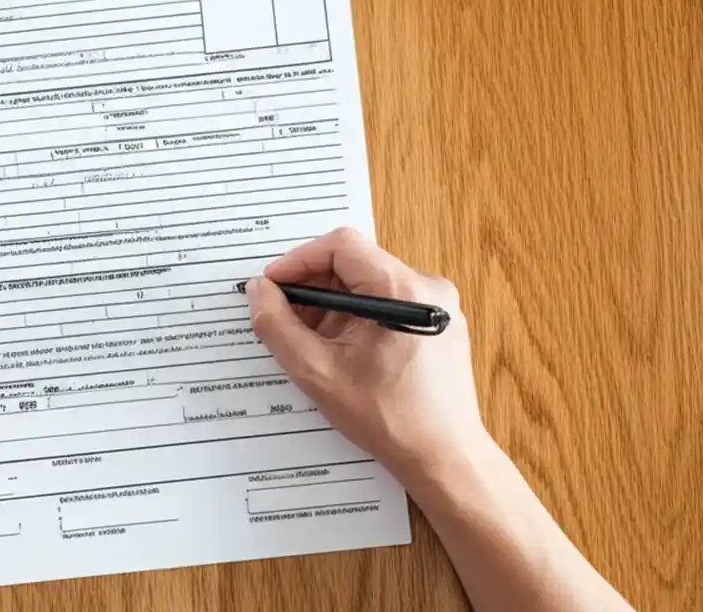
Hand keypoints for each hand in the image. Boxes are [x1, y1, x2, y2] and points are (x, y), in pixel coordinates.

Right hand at [244, 228, 486, 484]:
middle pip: (355, 263)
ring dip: (334, 304)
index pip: (341, 246)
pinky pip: (389, 302)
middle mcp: (427, 287)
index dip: (299, 260)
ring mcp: (437, 306)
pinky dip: (358, 316)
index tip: (273, 286)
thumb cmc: (388, 418)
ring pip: (370, 283)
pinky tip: (342, 350)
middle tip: (284, 318)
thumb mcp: (317, 371)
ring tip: (313, 341)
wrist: (444, 457)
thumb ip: (278, 326)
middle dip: (313, 287)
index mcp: (402, 290)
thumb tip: (258, 291)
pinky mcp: (438, 324)